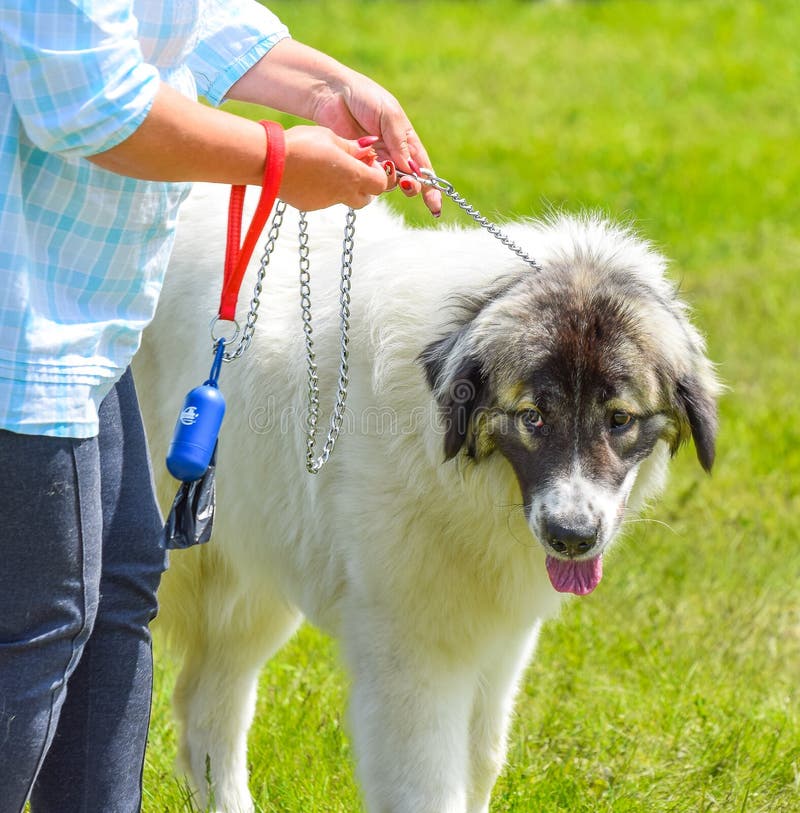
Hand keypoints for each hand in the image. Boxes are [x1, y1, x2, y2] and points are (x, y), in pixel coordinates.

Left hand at [228, 40, 441, 215]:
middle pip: (408, 180)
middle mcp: (393, 153)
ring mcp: (375, 161)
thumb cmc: (364, 97)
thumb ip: (400, 142)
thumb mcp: (389, 114)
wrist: (332, 93)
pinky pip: (368, 180)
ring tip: (383, 166)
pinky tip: (367, 166)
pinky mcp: (358, 165)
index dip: (431, 186)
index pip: (422, 167)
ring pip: (388, 183)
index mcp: (406, 139)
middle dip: (411, 186)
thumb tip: (410, 169)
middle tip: (407, 184)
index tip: (435, 205)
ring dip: (389, 180)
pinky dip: (370, 177)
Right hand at [279, 125, 390, 210]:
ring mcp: (325, 202)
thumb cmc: (301, 144)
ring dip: (343, 186)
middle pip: (366, 198)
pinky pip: (323, 199)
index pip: (381, 183)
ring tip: (326, 167)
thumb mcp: (330, 137)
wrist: (268, 161)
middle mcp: (343, 194)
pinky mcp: (309, 206)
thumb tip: (367, 151)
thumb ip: (351, 147)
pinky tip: (309, 174)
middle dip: (365, 186)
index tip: (367, 160)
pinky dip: (323, 189)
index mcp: (353, 175)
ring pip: (344, 198)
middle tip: (353, 168)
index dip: (378, 173)